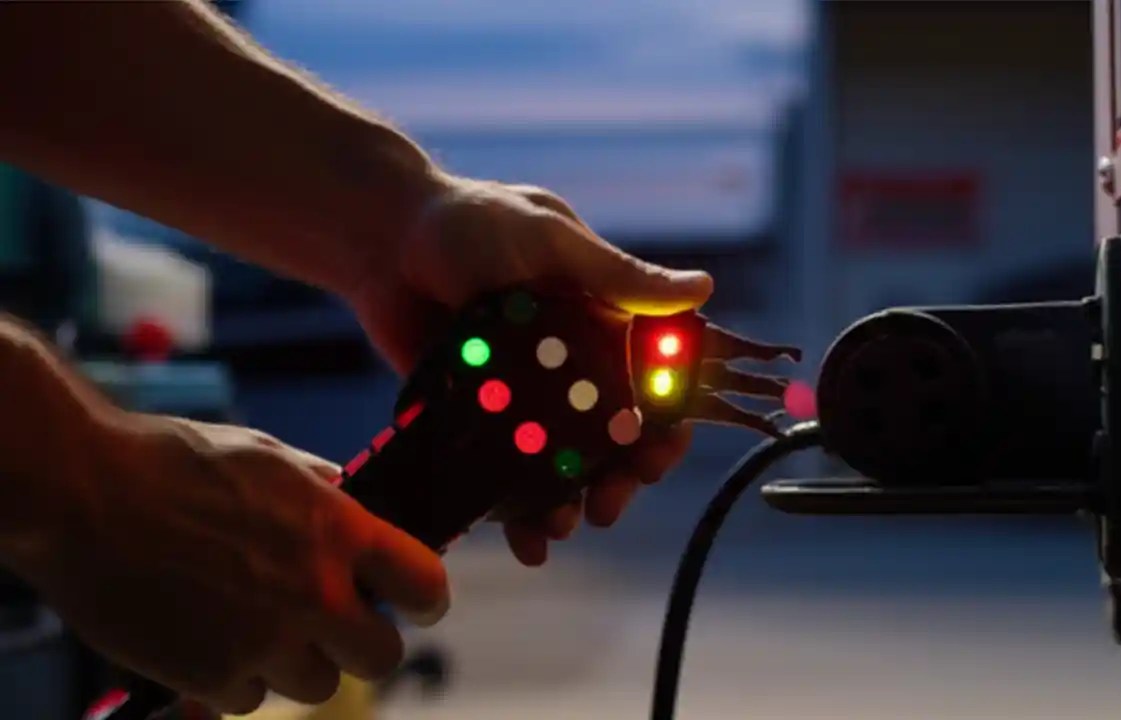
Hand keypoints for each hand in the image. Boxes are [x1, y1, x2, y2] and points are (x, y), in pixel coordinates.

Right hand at [20, 414, 447, 713]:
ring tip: (258, 621)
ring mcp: (263, 642)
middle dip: (365, 641)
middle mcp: (313, 594)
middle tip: (337, 622)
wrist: (82, 494)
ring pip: (317, 685)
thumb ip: (324, 489)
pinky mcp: (210, 677)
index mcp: (337, 532)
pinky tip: (211, 635)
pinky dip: (237, 678)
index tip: (415, 599)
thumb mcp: (269, 456)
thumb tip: (356, 503)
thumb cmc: (173, 462)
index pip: (427, 586)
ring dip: (299, 662)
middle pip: (382, 656)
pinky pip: (249, 698)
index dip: (426, 597)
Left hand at [346, 173, 713, 564]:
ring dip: (569, 505)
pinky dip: (514, 514)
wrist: (378, 238)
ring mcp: (522, 399)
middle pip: (612, 440)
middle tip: (608, 508)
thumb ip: (617, 275)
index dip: (666, 427)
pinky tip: (522, 543)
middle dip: (619, 481)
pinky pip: (502, 474)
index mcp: (602, 324)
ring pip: (560, 467)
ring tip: (556, 528)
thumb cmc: (470, 220)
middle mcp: (571, 367)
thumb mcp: (549, 240)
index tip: (658, 456)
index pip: (654, 385)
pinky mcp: (475, 419)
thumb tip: (703, 287)